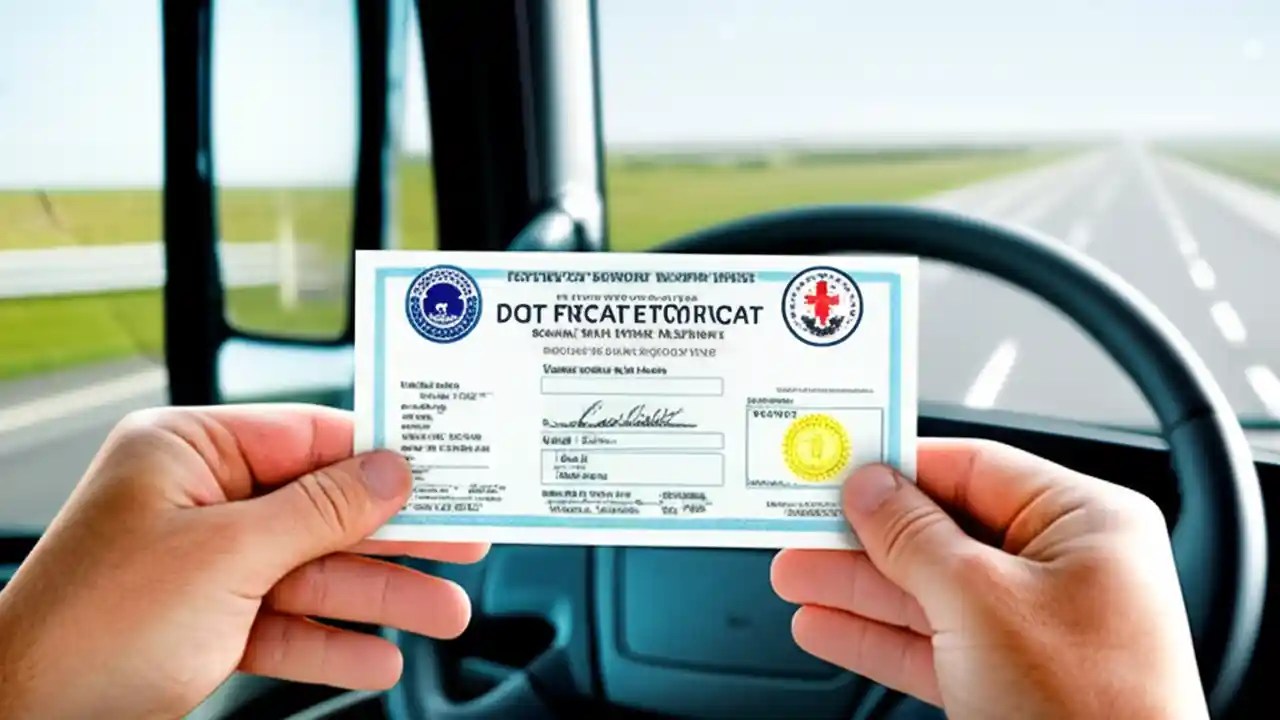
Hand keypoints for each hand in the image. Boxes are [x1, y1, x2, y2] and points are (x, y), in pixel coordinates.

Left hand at [0, 405, 486, 719]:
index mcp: (188, 453)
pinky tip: (377, 659)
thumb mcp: (225, 556)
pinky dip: (331, 644)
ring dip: (379, 597)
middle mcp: (198, 502)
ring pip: (314, 572)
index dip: (383, 454)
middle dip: (396, 535)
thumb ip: (320, 511)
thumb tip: (392, 472)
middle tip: (466, 540)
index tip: (448, 466)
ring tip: (445, 612)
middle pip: (322, 509)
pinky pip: (287, 624)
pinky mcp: (207, 624)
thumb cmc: (90, 627)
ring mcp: (204, 566)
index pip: (308, 437)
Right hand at [771, 439, 1208, 719]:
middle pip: (942, 531)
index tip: (838, 466)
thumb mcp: (982, 601)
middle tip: (802, 525)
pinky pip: (933, 643)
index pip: (974, 469)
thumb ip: (914, 538)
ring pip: (928, 591)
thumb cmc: (1097, 710)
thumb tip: (871, 489)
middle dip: (864, 535)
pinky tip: (828, 624)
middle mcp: (1066, 570)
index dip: (900, 467)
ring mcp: (1038, 629)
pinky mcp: (1012, 681)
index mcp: (1087, 524)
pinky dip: (879, 636)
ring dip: (858, 587)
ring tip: (797, 574)